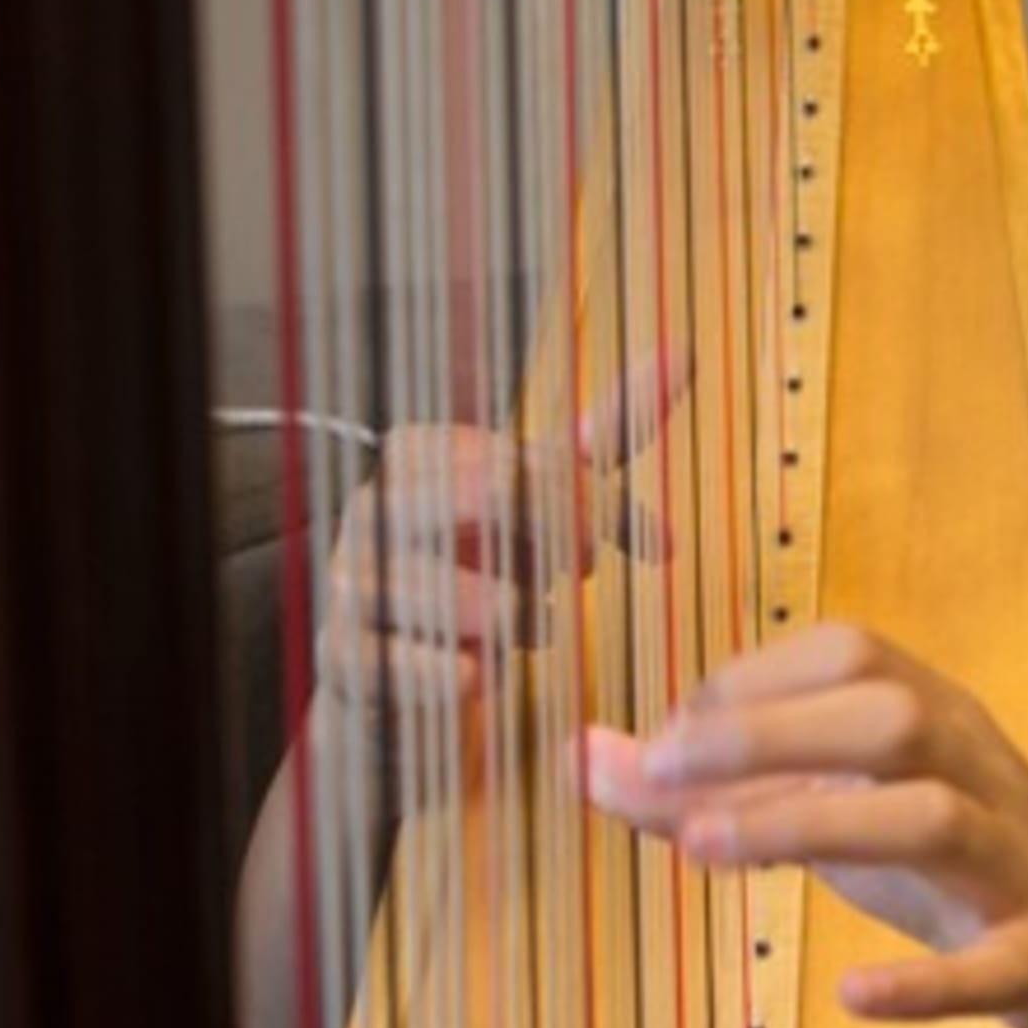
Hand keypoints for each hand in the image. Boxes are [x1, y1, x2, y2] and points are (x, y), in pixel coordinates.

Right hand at [314, 353, 686, 753]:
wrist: (396, 665)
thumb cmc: (485, 563)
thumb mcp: (548, 493)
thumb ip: (609, 431)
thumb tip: (684, 349)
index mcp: (421, 454)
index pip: (532, 460)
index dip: (599, 505)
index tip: (634, 543)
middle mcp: (376, 507)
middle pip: (497, 495)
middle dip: (561, 542)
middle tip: (577, 573)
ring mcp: (352, 582)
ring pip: (474, 597)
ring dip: (523, 622)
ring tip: (523, 626)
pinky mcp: (344, 660)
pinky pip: (429, 670)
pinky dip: (472, 678)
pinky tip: (476, 674)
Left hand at [583, 622, 1027, 1027]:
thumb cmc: (958, 868)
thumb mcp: (842, 817)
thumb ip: (718, 793)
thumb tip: (587, 756)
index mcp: (936, 718)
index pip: (849, 653)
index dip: (748, 680)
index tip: (665, 737)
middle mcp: (980, 771)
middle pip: (890, 713)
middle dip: (768, 731)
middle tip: (661, 773)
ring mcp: (1019, 865)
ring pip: (935, 817)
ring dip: (817, 825)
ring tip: (707, 853)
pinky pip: (1001, 962)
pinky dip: (929, 982)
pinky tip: (852, 996)